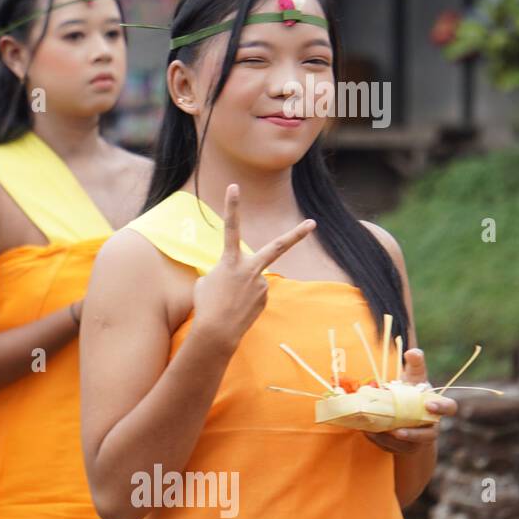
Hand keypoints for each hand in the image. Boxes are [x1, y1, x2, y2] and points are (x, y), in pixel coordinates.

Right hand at [190, 184, 315, 350]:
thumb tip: (236, 276)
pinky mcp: (264, 298)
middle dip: (296, 234)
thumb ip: (223, 272)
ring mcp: (261, 284)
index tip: (233, 187)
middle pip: (278, 247)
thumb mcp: (206, 282)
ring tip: (228, 303)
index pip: (230, 228)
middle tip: (312, 222)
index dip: (231, 206)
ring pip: (252, 279)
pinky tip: (236, 309)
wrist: (217, 331)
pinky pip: (254, 294)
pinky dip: (244, 300)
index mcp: (230, 261)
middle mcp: (250, 269)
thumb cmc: (205, 305)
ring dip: (241, 289)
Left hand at [364, 348, 454, 453]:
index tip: (428, 404)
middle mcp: (430, 425)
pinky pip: (391, 447)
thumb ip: (415, 364)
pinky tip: (367, 432)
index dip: (442, 407)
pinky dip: (379, 440)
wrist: (404, 416)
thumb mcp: (413, 378)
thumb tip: (412, 352)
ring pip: (408, 444)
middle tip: (398, 431)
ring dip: (392, 440)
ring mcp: (418, 439)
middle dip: (415, 434)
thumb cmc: (410, 393)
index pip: (449, 408)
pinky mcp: (403, 448)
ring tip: (377, 432)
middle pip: (430, 435)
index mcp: (435, 406)